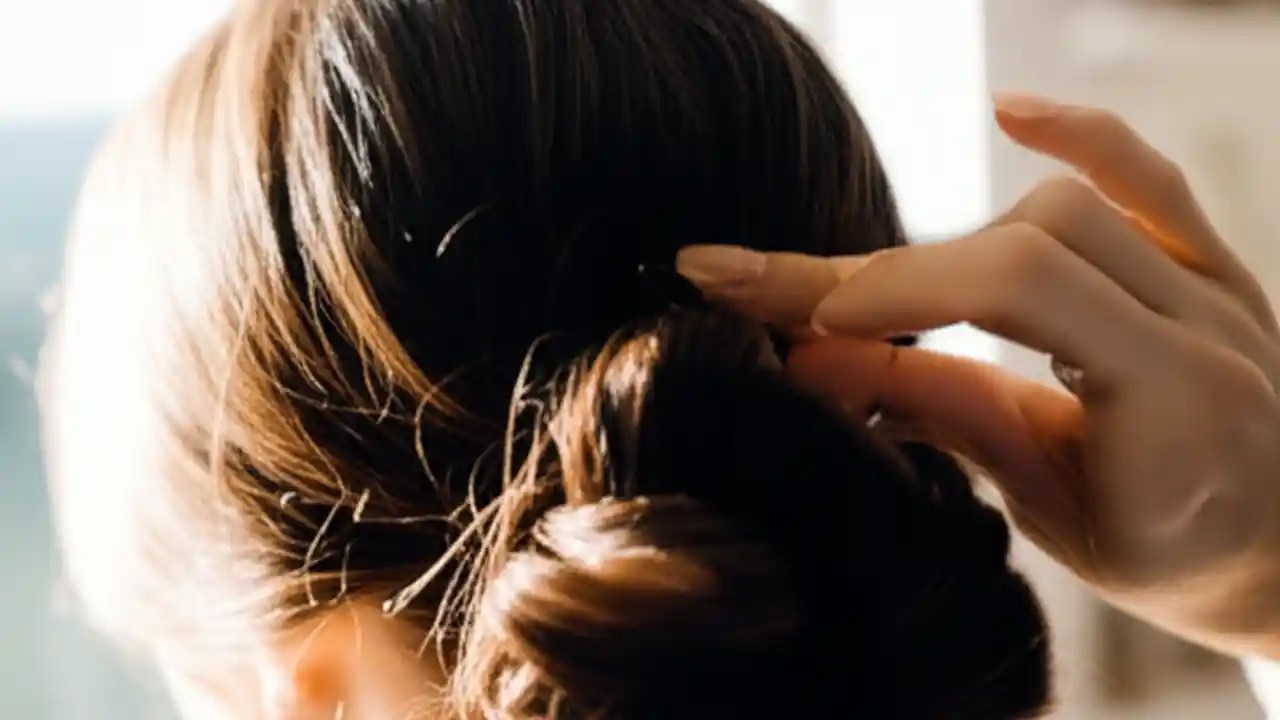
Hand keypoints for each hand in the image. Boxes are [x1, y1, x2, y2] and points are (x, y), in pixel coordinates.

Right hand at [676, 93, 1279, 658]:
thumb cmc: (1177, 556)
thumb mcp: (1054, 512)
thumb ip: (950, 417)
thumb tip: (818, 362)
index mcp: (1178, 399)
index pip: (1021, 287)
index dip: (901, 287)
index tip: (798, 319)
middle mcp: (1206, 319)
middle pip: (1027, 234)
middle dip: (881, 265)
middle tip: (759, 285)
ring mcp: (1214, 281)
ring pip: (1066, 204)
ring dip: (947, 239)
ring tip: (862, 292)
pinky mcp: (1209, 262)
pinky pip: (1149, 178)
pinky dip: (1077, 133)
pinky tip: (1007, 109)